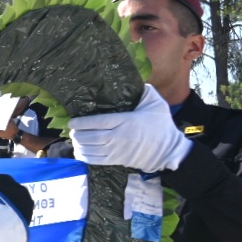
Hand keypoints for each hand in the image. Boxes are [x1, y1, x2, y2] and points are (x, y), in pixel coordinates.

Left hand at [70, 85, 190, 172]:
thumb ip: (145, 91)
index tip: (72, 121)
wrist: (169, 149)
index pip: (98, 122)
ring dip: (79, 145)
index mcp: (126, 121)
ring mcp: (117, 150)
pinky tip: (80, 152)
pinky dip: (85, 157)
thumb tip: (135, 80)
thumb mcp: (156, 103)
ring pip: (91, 149)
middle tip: (72, 130)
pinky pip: (96, 160)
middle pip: (91, 136)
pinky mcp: (118, 160)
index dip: (82, 123)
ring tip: (75, 139)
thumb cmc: (161, 124)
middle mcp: (119, 136)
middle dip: (78, 134)